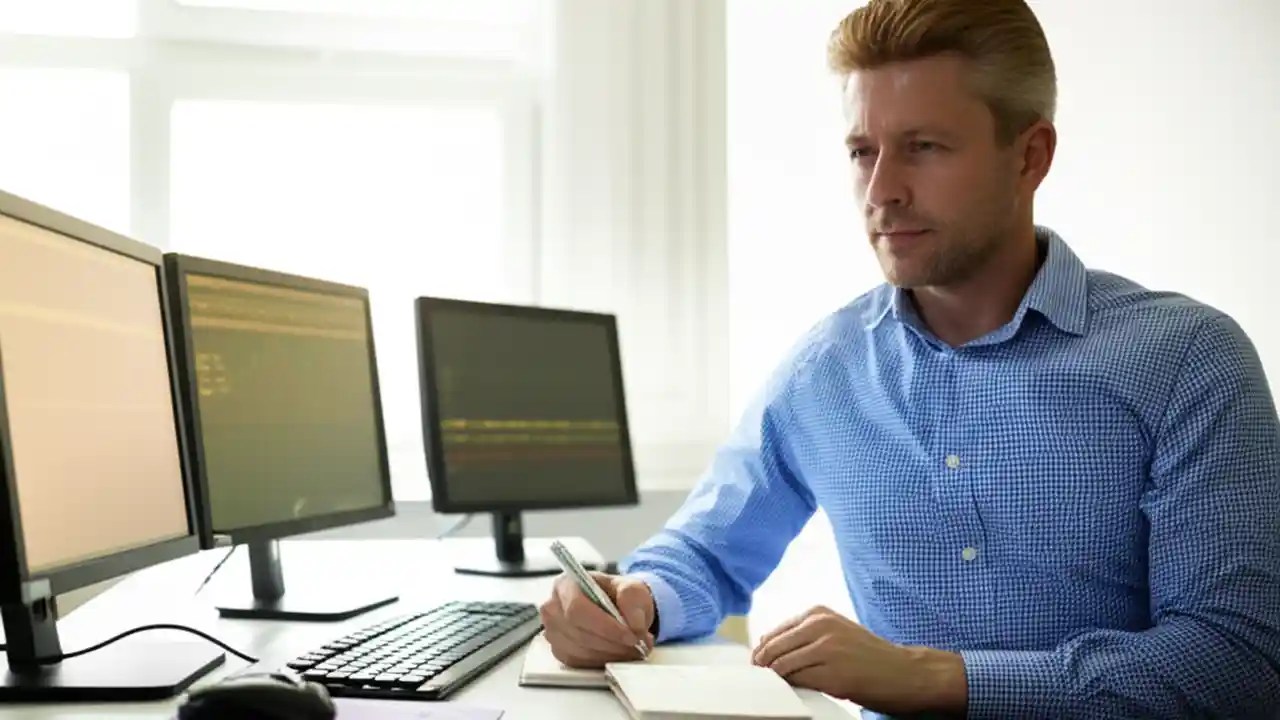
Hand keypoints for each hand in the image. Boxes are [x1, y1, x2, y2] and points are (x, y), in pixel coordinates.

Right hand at [538, 572, 655, 668]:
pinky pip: (578, 663)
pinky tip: (617, 655)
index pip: (577, 608)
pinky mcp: (559, 651)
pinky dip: (602, 662)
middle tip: (637, 645)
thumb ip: (633, 599)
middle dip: (611, 643)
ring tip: (632, 649)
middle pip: (577, 632)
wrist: (616, 608)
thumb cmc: (618, 596)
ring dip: (610, 655)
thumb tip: (634, 625)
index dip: (605, 626)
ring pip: (579, 651)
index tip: (630, 635)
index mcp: (566, 584)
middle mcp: (553, 607)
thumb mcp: (632, 588)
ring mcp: (552, 631)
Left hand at [752, 605, 966, 715]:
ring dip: (775, 678)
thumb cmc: (869, 655)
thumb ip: (804, 634)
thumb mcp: (835, 632)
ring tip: (777, 686)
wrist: (904, 671)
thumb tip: (765, 644)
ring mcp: (827, 650)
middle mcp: (820, 626)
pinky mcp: (834, 675)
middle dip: (763, 665)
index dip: (763, 650)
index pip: (775, 632)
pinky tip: (794, 691)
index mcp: (818, 613)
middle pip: (774, 648)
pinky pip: (799, 682)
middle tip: (761, 678)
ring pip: (783, 666)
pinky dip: (791, 688)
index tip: (758, 663)